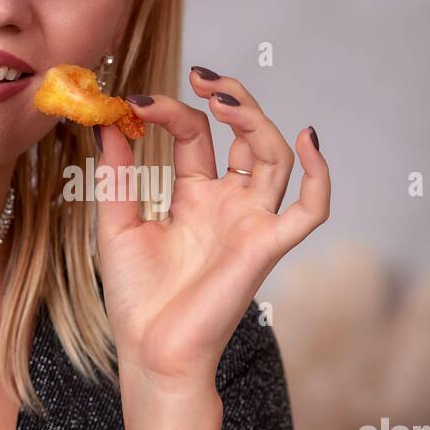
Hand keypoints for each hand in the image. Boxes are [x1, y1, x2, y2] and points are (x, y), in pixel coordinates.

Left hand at [94, 68, 330, 386]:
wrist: (150, 352)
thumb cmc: (136, 298)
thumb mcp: (116, 224)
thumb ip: (118, 174)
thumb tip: (110, 121)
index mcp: (195, 196)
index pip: (195, 134)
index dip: (170, 111)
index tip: (133, 103)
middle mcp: (229, 203)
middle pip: (245, 135)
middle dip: (230, 99)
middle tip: (201, 77)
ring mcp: (251, 222)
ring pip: (274, 157)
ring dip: (257, 120)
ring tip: (225, 98)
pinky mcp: (267, 247)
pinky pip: (309, 210)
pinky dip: (319, 174)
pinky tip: (307, 138)